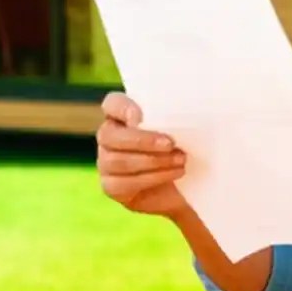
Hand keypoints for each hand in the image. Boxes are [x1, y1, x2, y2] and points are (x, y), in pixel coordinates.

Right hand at [95, 92, 189, 218]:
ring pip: (117, 161)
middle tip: (170, 144)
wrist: (186, 184)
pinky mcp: (111, 187)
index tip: (142, 117)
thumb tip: (182, 111)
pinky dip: (153, 178)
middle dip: (142, 140)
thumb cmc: (182, 146)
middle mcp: (108, 137)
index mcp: (121, 115)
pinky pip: (125, 183)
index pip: (111, 104)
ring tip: (180, 159)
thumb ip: (171, 117)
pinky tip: (174, 173)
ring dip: (153, 161)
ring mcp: (105, 163)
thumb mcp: (179, 128)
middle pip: (109, 135)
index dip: (123, 108)